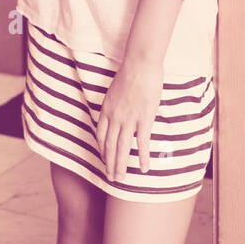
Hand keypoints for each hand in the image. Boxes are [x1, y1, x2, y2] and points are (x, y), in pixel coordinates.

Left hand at [96, 58, 163, 181]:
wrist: (139, 64)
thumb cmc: (129, 74)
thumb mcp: (114, 91)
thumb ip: (114, 104)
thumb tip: (116, 113)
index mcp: (106, 110)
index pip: (101, 136)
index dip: (102, 150)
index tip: (104, 160)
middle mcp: (115, 117)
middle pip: (109, 146)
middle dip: (109, 164)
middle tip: (111, 178)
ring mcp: (129, 119)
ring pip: (122, 148)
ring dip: (121, 165)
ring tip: (121, 179)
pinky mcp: (143, 119)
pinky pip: (142, 143)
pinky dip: (142, 157)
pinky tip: (143, 168)